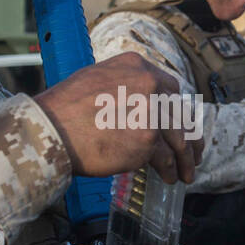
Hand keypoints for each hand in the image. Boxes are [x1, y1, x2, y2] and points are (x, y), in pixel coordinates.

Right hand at [34, 52, 203, 183]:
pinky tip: (169, 178)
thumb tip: (142, 104)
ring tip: (185, 172)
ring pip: (178, 138)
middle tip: (193, 153)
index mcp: (137, 66)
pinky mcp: (147, 140)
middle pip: (179, 114)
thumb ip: (125, 85)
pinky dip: (170, 170)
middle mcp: (149, 84)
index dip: (178, 111)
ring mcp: (150, 112)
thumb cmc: (65, 109)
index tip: (181, 125)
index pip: (171, 88)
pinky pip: (165, 158)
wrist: (51, 129)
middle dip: (189, 137)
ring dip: (184, 159)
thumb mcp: (97, 78)